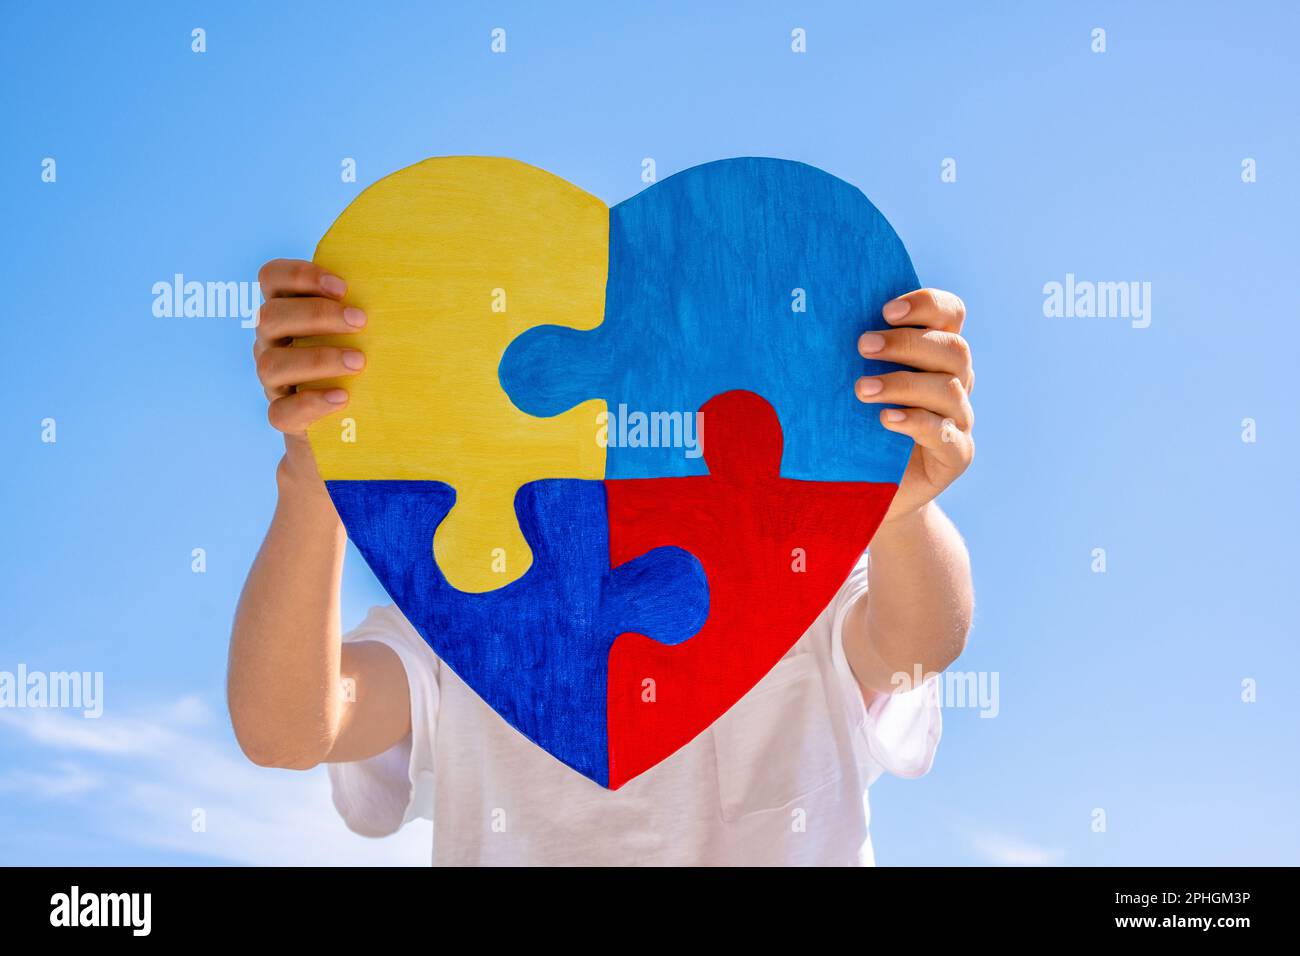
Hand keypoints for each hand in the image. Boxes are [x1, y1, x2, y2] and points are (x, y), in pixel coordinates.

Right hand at [253, 258, 366, 474]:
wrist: (345, 432)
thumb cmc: (359, 367)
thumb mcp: (361, 334)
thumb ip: (366, 313)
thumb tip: (415, 295)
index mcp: (287, 312)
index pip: (271, 278)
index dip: (299, 275)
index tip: (342, 287)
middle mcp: (272, 343)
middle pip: (270, 317)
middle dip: (317, 314)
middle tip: (360, 321)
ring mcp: (274, 382)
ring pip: (271, 364)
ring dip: (317, 358)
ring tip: (359, 362)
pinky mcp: (284, 417)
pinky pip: (281, 411)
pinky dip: (312, 403)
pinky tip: (343, 398)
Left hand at [855, 289, 973, 524]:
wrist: (865, 490)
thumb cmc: (852, 428)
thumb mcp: (847, 387)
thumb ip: (849, 356)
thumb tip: (812, 322)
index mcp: (934, 354)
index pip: (950, 314)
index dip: (926, 305)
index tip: (885, 310)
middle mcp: (953, 382)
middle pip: (953, 349)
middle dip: (907, 343)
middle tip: (863, 346)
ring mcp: (958, 420)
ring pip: (949, 389)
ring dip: (902, 383)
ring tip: (861, 390)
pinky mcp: (955, 455)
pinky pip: (946, 434)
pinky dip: (916, 422)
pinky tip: (886, 419)